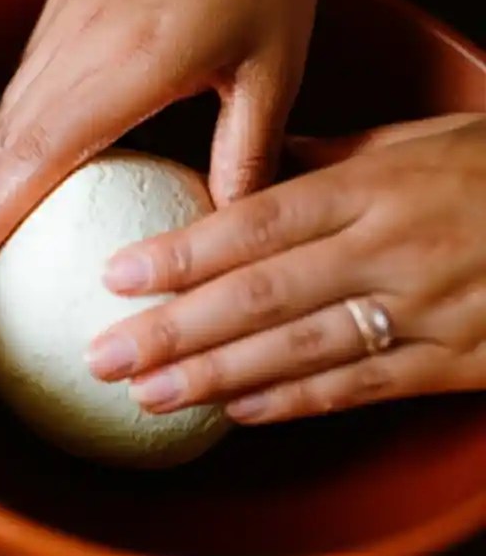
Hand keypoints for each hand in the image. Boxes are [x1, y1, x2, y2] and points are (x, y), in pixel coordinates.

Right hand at [0, 0, 321, 271]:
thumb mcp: (275, 69)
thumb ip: (248, 155)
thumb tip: (230, 230)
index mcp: (132, 66)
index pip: (41, 155)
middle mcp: (82, 43)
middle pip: (7, 139)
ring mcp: (66, 16)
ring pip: (9, 105)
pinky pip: (24, 72)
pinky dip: (10, 121)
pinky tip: (15, 146)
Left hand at [86, 113, 485, 424]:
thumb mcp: (423, 141)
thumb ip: (332, 159)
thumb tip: (251, 166)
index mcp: (375, 187)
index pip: (257, 222)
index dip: (182, 254)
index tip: (116, 276)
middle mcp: (391, 249)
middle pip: (262, 296)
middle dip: (173, 330)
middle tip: (104, 354)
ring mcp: (425, 311)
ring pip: (301, 351)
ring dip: (215, 378)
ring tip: (148, 395)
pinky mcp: (455, 363)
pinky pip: (361, 388)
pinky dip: (294, 402)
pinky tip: (236, 413)